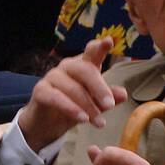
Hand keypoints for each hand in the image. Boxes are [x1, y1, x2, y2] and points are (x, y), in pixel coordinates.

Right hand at [18, 37, 127, 152]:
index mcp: (82, 66)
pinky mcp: (40, 91)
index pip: (91, 53)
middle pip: (84, 70)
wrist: (46, 124)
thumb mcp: (93, 104)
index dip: (99, 47)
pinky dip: (70, 108)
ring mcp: (52, 77)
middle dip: (99, 88)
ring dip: (88, 106)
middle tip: (110, 105)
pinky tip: (82, 119)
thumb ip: (107, 98)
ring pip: (73, 88)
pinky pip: (56, 97)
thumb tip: (123, 94)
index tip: (108, 41)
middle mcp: (67, 67)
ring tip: (99, 123)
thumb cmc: (73, 107)